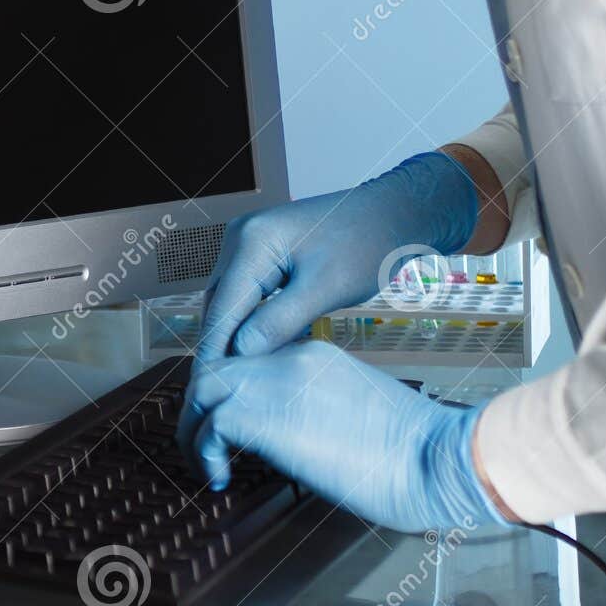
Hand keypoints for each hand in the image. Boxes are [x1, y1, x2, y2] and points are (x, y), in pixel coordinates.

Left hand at [178, 339, 502, 532]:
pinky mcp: (263, 417)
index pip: (248, 359)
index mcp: (312, 355)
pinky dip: (204, 453)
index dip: (230, 393)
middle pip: (217, 367)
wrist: (435, 458)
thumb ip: (314, 407)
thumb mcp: (353, 411)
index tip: (229, 426)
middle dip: (202, 406)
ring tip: (206, 464)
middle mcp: (287, 359)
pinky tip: (221, 478)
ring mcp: (272, 384)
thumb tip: (285, 435)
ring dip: (195, 429)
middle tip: (206, 445)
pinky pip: (208, 426)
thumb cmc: (413, 452)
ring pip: (202, 390)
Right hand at [195, 151, 477, 363]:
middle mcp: (240, 237)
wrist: (393, 212)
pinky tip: (254, 347)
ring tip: (234, 378)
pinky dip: (248, 319)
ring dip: (232, 335)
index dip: (215, 351)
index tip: (211, 391)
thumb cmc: (368, 245)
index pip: (222, 309)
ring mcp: (248, 241)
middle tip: (220, 392)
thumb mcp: (326, 288)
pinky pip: (246, 291)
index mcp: (252, 243)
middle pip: (218, 304)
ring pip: (229, 299)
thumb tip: (240, 354)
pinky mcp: (262, 250)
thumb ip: (279, 321)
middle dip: (219, 346)